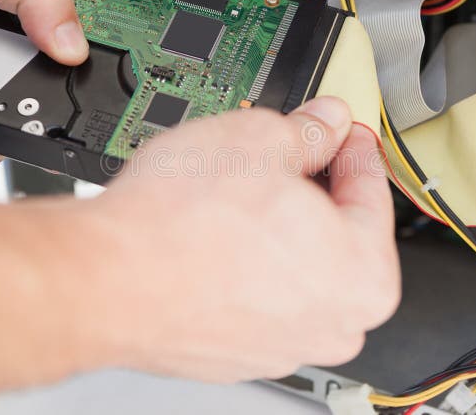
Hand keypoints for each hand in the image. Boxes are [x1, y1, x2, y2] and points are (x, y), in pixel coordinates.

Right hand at [79, 97, 399, 381]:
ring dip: (275, 228)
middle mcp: (330, 324)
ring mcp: (279, 345)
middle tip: (291, 152)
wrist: (103, 281)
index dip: (352, 147)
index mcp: (363, 276)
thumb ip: (308, 131)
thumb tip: (321, 124)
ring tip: (238, 191)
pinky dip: (243, 262)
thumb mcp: (260, 140)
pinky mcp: (232, 351)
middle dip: (315, 189)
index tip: (339, 130)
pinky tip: (214, 233)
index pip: (372, 192)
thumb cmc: (181, 227)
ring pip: (293, 267)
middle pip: (337, 236)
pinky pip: (254, 293)